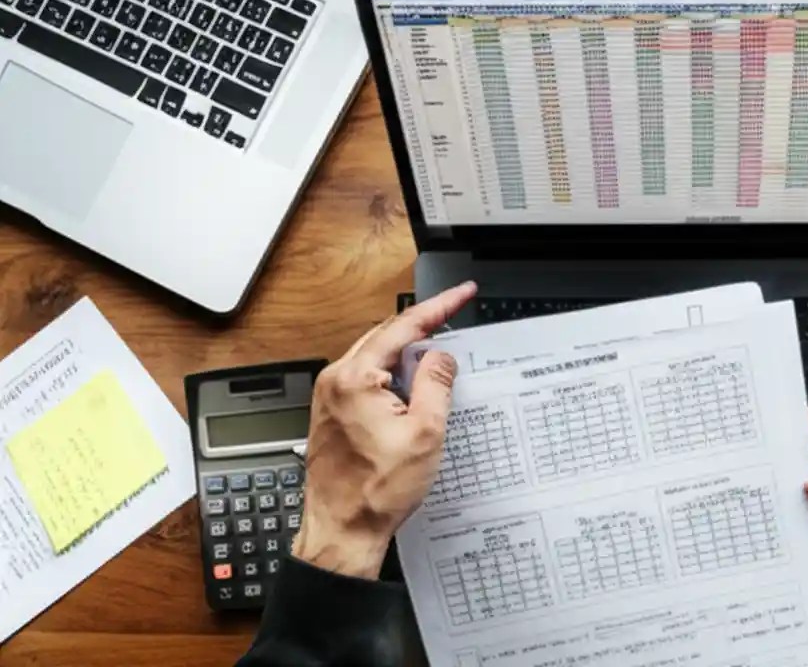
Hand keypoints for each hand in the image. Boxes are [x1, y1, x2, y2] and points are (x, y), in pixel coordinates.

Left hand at [292, 282, 476, 578]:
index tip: (462, 293)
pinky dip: (393, 376)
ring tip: (440, 361)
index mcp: (355, 379)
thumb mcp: (424, 434)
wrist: (341, 529)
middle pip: (385, 336)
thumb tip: (441, 355)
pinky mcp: (331, 413)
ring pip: (376, 357)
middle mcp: (335, 381)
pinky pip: (366, 378)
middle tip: (455, 318)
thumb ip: (436, 385)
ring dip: (408, 355)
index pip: (403, 327)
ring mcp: (329, 397)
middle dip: (423, 327)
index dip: (439, 307)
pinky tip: (413, 389)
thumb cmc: (375, 491)